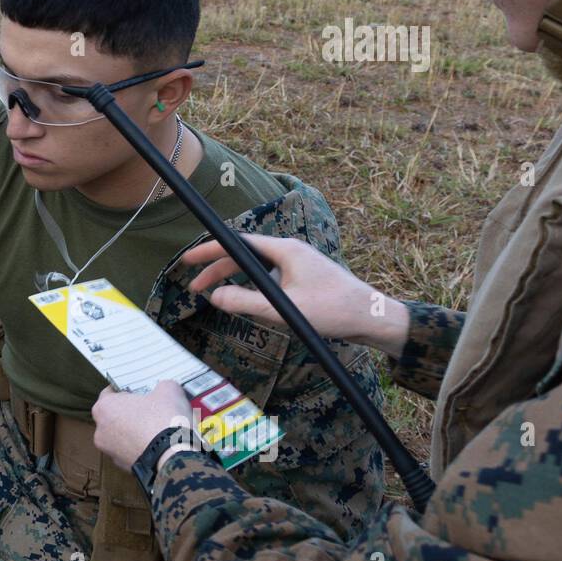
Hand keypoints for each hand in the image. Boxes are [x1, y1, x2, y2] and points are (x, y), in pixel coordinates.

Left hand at [92, 381, 194, 471]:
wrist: (172, 459)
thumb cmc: (163, 419)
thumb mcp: (168, 390)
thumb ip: (161, 386)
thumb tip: (163, 389)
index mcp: (104, 408)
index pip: (111, 393)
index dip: (127, 390)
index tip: (140, 391)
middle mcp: (101, 431)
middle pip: (115, 416)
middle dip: (131, 412)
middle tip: (151, 409)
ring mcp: (111, 452)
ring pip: (123, 436)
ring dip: (136, 432)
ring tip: (158, 428)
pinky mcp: (124, 468)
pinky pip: (132, 452)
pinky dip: (142, 447)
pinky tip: (159, 444)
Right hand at [181, 233, 410, 358]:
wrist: (373, 317)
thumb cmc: (334, 311)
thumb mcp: (283, 310)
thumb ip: (245, 302)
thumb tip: (215, 297)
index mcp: (285, 250)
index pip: (237, 242)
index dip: (209, 250)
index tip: (188, 259)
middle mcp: (291, 251)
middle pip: (243, 254)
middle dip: (216, 269)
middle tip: (194, 286)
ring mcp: (299, 264)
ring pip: (256, 266)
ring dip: (233, 278)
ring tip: (214, 295)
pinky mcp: (305, 277)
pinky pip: (269, 276)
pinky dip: (250, 285)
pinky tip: (246, 301)